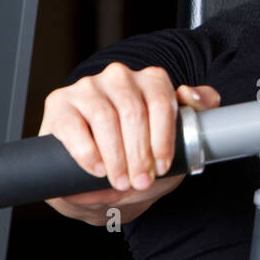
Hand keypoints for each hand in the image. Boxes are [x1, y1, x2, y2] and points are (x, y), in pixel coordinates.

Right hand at [39, 63, 220, 221]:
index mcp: (152, 80)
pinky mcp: (59, 102)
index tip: (161, 167)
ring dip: (115, 156)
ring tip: (121, 182)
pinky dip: (88, 152)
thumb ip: (199, 111)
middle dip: (139, 153)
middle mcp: (120, 76)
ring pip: (105, 118)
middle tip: (141, 182)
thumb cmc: (144, 154)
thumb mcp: (178, 136)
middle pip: (134, 112)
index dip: (163, 139)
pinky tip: (97, 169)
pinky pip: (74, 126)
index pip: (162, 103)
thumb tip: (190, 95)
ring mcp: (88, 87)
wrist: (103, 179)